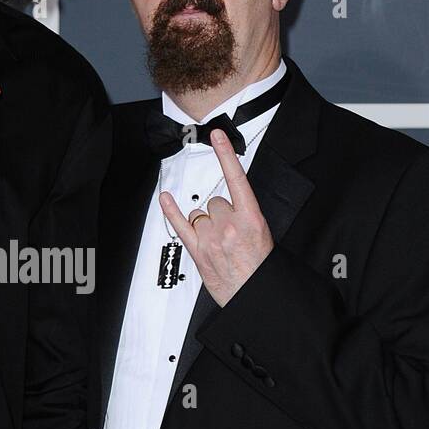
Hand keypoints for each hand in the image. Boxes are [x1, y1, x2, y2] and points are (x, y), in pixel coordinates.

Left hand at [159, 128, 272, 305]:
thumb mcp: (263, 234)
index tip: (217, 135)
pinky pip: (180, 226)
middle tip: (230, 232)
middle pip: (215, 201)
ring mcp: (211, 238)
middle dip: (220, 213)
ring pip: (199, 214)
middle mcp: (229, 225)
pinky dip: (172, 211)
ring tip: (219, 242)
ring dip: (206, 224)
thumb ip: (246, 215)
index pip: (236, 178)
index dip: (225, 154)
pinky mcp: (198, 251)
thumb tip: (231, 207)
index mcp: (251, 218)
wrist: (254, 292)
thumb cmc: (260, 266)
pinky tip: (166, 199)